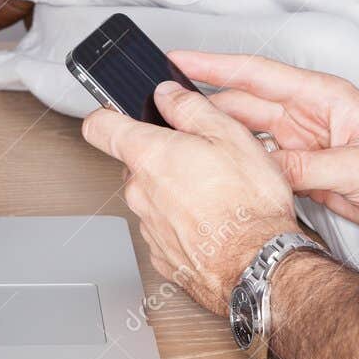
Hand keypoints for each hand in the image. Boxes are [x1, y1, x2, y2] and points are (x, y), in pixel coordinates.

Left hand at [81, 82, 298, 314]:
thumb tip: (168, 94)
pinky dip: (182, 222)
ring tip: (213, 193)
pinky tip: (211, 221)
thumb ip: (189, 108)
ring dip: (173, 191)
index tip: (118, 114)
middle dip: (160, 156)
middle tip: (198, 156)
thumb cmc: (248, 205)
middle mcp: (140, 192)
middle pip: (133, 163)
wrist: (258, 265)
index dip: (108, 115)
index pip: (99, 126)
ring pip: (151, 197)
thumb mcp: (229, 135)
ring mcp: (148, 225)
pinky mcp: (161, 254)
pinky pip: (164, 228)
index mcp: (150, 156)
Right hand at [170, 51, 358, 241]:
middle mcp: (309, 118)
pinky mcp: (309, 175)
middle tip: (162, 108)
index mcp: (322, 98)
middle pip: (244, 106)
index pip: (257, 75)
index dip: (216, 65)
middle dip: (204, 104)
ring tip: (179, 143)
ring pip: (249, 140)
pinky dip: (241, 171)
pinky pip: (264, 169)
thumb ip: (309, 167)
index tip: (178, 60)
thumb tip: (263, 170)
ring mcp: (306, 146)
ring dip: (219, 140)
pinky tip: (217, 176)